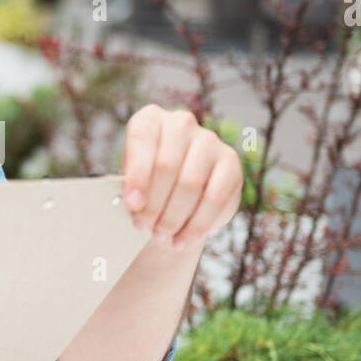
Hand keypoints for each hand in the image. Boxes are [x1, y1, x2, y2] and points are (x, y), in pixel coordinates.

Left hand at [119, 105, 242, 249]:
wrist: (180, 195)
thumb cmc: (148, 186)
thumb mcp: (133, 184)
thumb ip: (129, 190)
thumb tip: (133, 207)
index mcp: (150, 120)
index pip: (141, 139)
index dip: (136, 174)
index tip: (132, 204)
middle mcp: (180, 123)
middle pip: (166, 165)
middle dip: (153, 203)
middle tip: (144, 227)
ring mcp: (209, 140)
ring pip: (190, 184)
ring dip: (173, 217)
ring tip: (161, 235)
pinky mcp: (231, 162)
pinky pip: (214, 198)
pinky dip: (196, 225)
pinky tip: (183, 240)